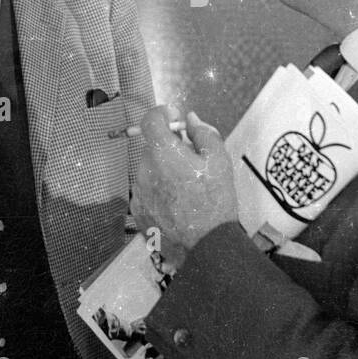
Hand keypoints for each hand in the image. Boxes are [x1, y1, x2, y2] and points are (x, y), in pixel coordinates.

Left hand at [133, 105, 238, 271]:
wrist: (206, 245)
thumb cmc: (215, 202)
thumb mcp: (219, 161)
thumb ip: (203, 133)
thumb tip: (191, 120)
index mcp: (163, 152)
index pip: (151, 119)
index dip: (162, 113)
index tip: (173, 117)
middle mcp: (144, 169)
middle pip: (152, 147)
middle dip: (169, 147)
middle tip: (191, 159)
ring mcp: (139, 192)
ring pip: (149, 170)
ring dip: (163, 170)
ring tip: (187, 188)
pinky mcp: (138, 211)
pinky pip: (146, 191)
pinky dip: (158, 191)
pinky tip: (178, 203)